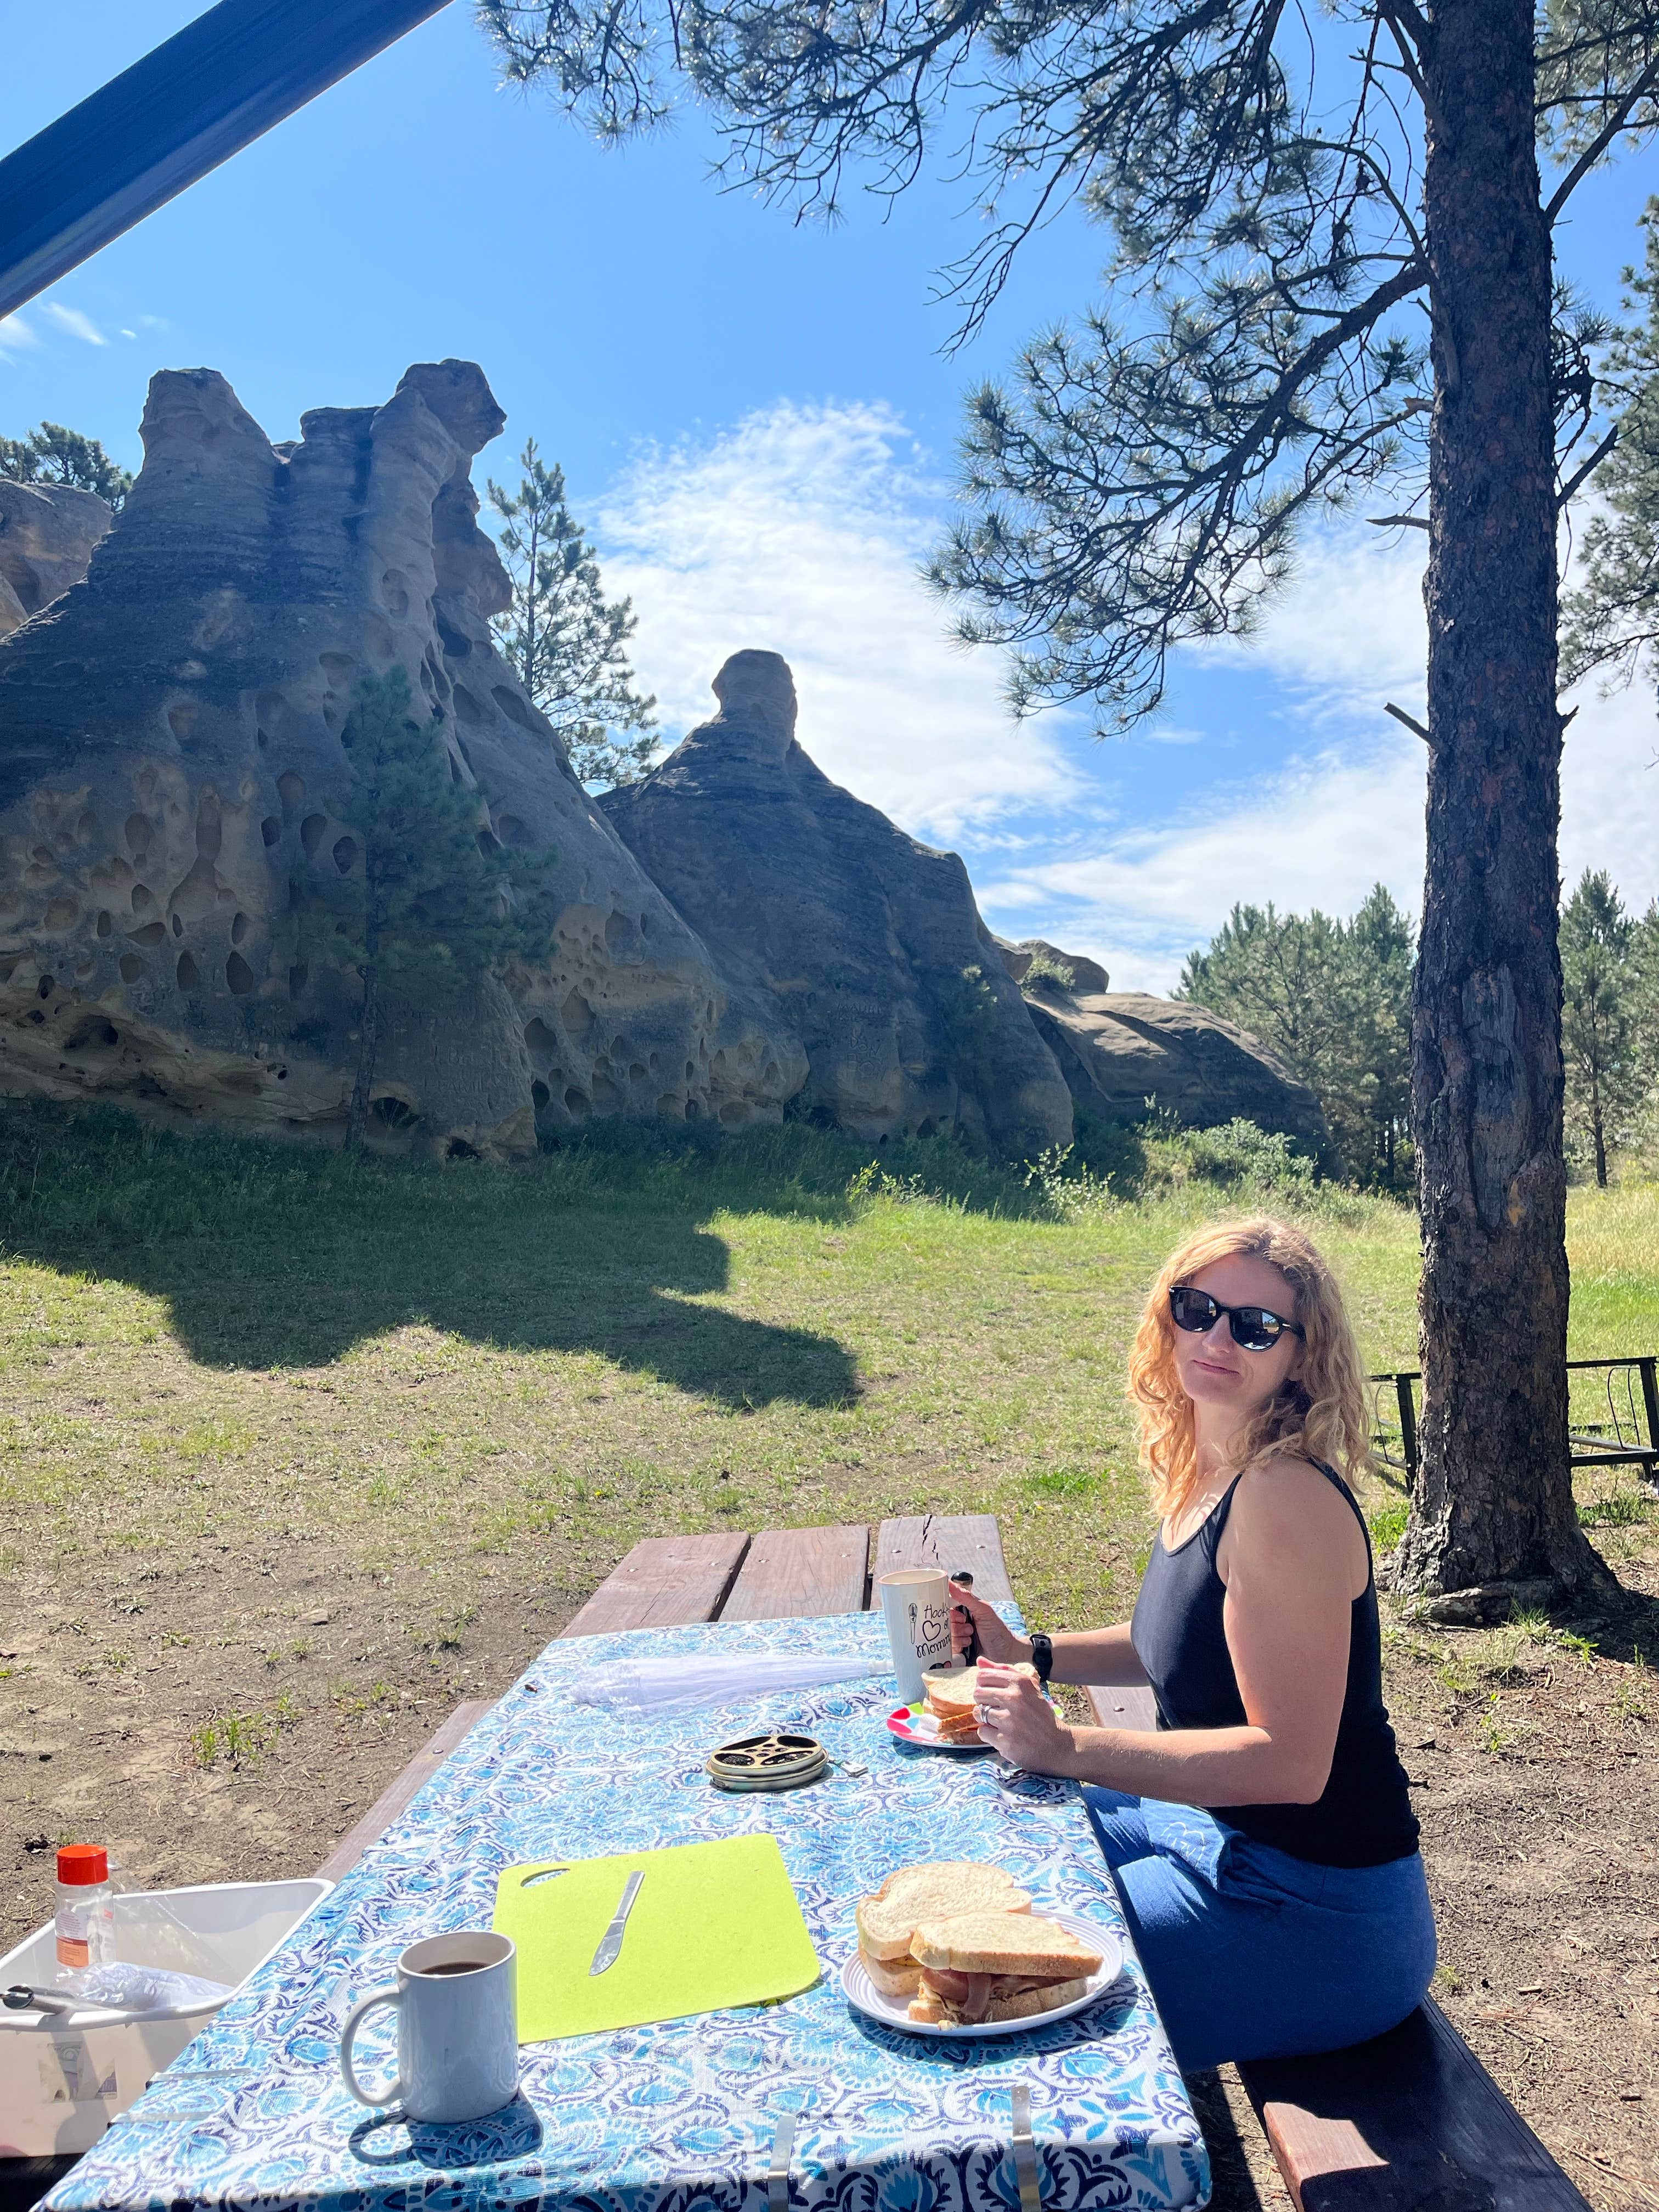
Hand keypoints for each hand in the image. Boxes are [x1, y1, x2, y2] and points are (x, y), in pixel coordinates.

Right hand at [948, 1581, 1027, 1665]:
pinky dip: (957, 1646)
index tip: (960, 1616)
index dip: (948, 1611)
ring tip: (971, 1636)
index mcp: (963, 1609)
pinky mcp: (956, 1649)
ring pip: (945, 1634)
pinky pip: (947, 1647)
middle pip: (943, 1621)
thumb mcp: (983, 1610)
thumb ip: (966, 1597)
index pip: (946, 1605)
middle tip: (969, 1626)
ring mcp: (956, 1636)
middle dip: (956, 1626)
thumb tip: (950, 1583)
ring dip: (958, 1636)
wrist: (1005, 1653)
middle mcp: (958, 1622)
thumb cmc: (997, 1630)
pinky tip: (967, 1646)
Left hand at [972, 1662, 1076, 1776]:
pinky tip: (1002, 1735)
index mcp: (1020, 1682)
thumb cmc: (1039, 1713)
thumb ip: (1003, 1671)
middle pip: (977, 1693)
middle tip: (996, 1709)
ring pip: (978, 1713)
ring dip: (986, 1719)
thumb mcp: (1028, 1687)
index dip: (984, 1686)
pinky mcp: (1005, 1740)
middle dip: (983, 1702)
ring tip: (1000, 1723)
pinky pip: (982, 1731)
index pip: (983, 1676)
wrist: (1055, 1744)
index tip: (993, 1694)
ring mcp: (1009, 1720)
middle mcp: (1015, 1698)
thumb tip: (979, 1660)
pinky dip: (989, 1734)